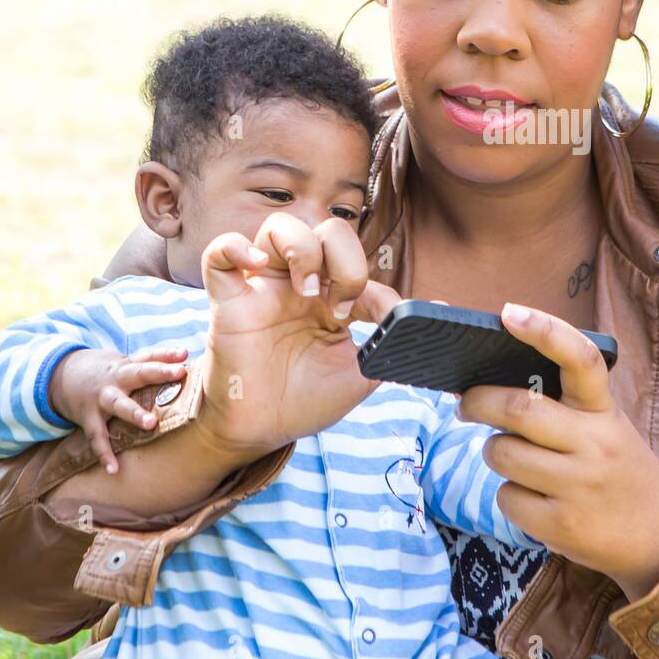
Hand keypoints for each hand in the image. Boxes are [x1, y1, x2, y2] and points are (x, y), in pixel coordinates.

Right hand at [49, 345, 188, 473]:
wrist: (60, 375)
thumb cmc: (107, 372)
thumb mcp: (125, 364)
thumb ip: (150, 366)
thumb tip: (186, 365)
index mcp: (127, 365)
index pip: (149, 356)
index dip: (166, 354)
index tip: (184, 354)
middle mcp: (115, 379)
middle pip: (138, 374)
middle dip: (158, 373)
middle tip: (180, 372)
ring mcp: (101, 398)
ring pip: (118, 404)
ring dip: (134, 413)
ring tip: (150, 424)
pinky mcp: (88, 417)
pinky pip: (96, 438)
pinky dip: (104, 454)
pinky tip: (113, 469)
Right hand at [196, 212, 400, 460]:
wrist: (261, 431)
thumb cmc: (306, 399)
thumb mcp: (360, 373)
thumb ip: (392, 341)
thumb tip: (439, 312)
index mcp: (331, 295)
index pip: (360, 265)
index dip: (377, 291)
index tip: (383, 321)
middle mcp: (299, 283)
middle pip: (326, 229)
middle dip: (345, 260)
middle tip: (341, 308)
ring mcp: (263, 287)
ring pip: (278, 227)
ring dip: (303, 249)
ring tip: (306, 292)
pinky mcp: (228, 299)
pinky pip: (219, 252)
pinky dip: (236, 246)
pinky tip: (259, 266)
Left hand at [458, 303, 658, 600]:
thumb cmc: (615, 467)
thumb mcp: (604, 426)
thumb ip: (560, 406)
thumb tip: (491, 385)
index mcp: (603, 410)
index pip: (580, 358)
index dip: (544, 330)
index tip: (508, 312)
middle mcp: (594, 443)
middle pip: (518, 409)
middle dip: (478, 402)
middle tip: (466, 403)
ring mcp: (579, 485)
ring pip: (502, 453)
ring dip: (494, 451)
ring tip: (512, 456)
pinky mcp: (562, 524)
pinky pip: (507, 497)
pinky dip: (510, 495)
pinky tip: (534, 498)